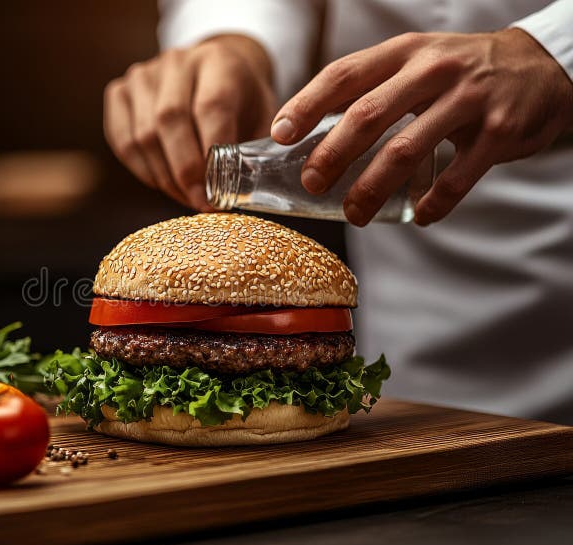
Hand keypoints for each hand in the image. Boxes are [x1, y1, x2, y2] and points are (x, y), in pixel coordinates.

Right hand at [104, 35, 276, 210]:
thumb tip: (243, 191)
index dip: (211, 153)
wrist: (214, 71)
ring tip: (185, 197)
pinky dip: (142, 170)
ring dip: (164, 176)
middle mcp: (177, 60)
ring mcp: (142, 74)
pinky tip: (163, 183)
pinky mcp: (119, 92)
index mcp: (219, 60)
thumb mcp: (263, 116)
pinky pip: (123, 141)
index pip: (210, 106)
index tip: (217, 191)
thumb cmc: (241, 101)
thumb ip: (256, 148)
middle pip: (169, 119)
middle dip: (184, 171)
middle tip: (199, 202)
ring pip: (143, 135)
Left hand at [271, 29, 572, 225]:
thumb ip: (371, 87)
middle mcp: (433, 70)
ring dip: (372, 188)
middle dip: (332, 154)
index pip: (344, 75)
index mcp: (404, 52)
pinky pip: (457, 177)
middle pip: (368, 115)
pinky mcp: (498, 132)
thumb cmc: (458, 71)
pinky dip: (433, 203)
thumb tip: (310, 131)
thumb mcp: (414, 61)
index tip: (280, 134)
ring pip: (406, 150)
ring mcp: (468, 100)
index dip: (307, 105)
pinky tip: (419, 216)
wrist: (540, 66)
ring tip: (354, 214)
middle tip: (312, 182)